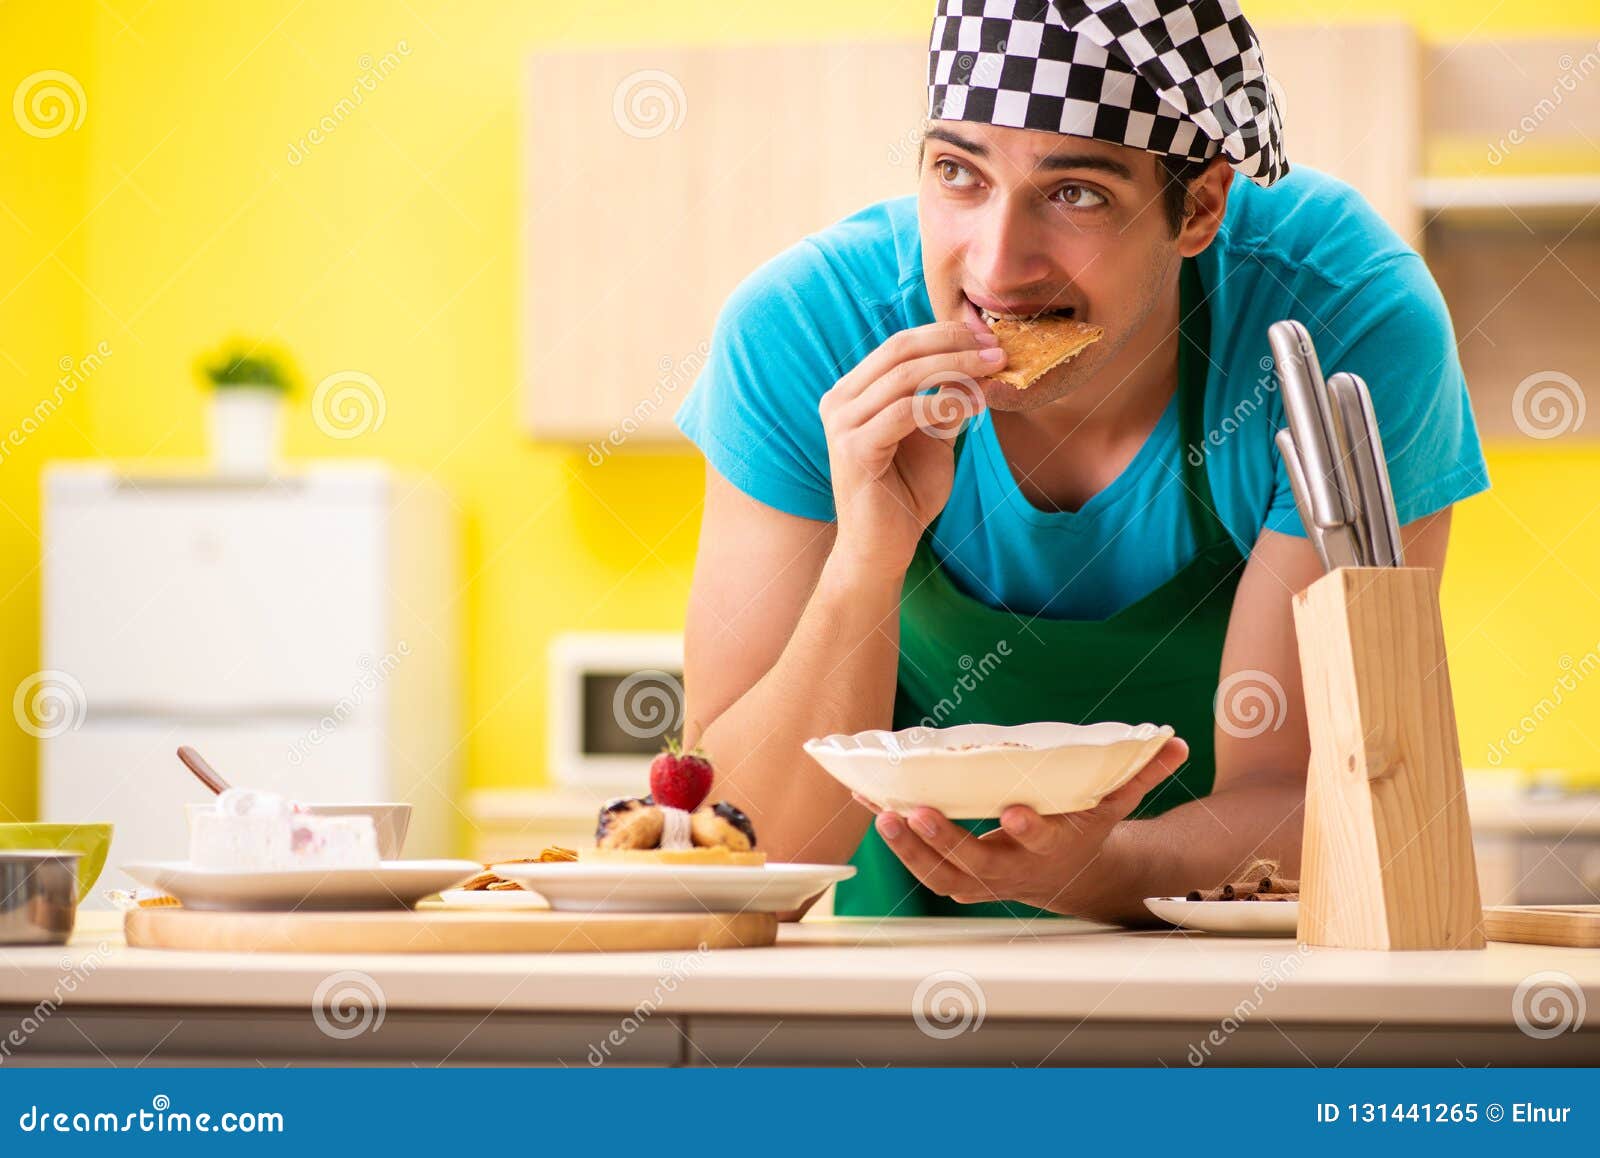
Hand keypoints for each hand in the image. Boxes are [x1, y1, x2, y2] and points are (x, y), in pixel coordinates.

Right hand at [819, 321, 1003, 580]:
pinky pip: (904, 412)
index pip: (899, 345)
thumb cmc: (906, 495)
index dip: (945, 334)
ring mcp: (842, 424)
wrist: (881, 549)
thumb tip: (979, 366)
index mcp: (853, 392)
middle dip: (953, 343)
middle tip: (996, 349)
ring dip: (956, 368)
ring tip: (993, 371)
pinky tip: (972, 407)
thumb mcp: (933, 438)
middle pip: (899, 350)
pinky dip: (942, 404)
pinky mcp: (853, 449)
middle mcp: (840, 400)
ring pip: (904, 376)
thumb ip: (946, 402)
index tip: (989, 339)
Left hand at [861, 737, 1189, 918]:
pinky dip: (896, 841)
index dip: (1030, 828)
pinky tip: (870, 808)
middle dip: (945, 840)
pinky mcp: (956, 877)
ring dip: (909, 849)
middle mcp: (1014, 870)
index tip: (1013, 811)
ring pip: (940, 874)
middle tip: (916, 811)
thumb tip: (1174, 742)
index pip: (1042, 840)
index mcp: (1052, 846)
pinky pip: (922, 865)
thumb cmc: (1083, 828)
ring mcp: (981, 880)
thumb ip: (1138, 773)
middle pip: (976, 863)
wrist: (1067, 877)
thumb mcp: (1112, 804)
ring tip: (884, 816)